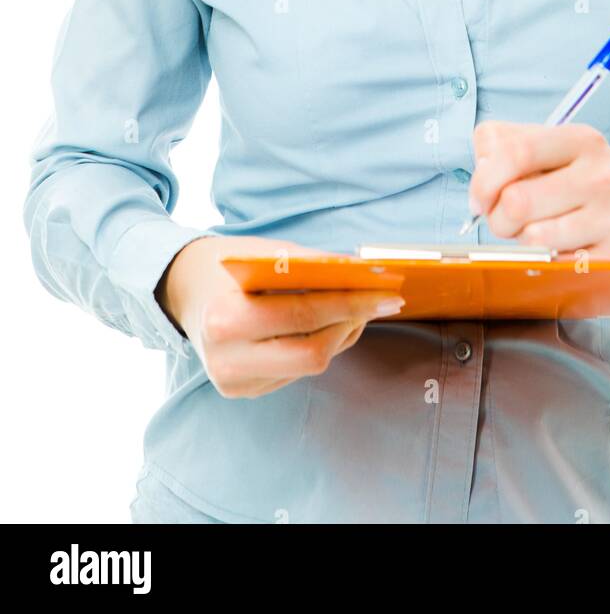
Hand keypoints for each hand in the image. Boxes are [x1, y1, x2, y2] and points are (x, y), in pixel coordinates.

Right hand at [155, 235, 405, 398]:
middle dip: (351, 326)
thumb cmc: (231, 266)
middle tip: (383, 302)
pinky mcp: (243, 392)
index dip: (350, 305)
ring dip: (341, 336)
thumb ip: (311, 266)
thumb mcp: (265, 254)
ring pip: (309, 366)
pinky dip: (319, 346)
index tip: (388, 293)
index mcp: (226, 320)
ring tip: (360, 309)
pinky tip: (328, 326)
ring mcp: (234, 383)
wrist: (185, 291)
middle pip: (312, 355)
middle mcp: (226, 361)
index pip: (303, 317)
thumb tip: (365, 273)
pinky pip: (296, 372)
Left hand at [468, 121, 609, 269]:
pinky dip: (545, 262)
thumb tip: (482, 170)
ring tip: (537, 231)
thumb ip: (497, 144)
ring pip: (534, 238)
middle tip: (508, 220)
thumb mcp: (539, 148)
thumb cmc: (566, 180)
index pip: (517, 152)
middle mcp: (605, 176)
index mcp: (583, 140)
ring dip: (521, 242)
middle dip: (498, 217)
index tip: (478, 200)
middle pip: (518, 201)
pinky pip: (555, 267)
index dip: (484, 180)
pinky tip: (557, 250)